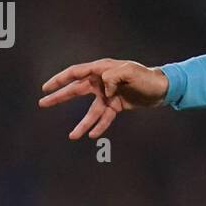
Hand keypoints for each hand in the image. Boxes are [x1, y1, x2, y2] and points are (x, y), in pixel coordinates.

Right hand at [38, 58, 168, 139]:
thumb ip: (113, 77)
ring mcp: (108, 95)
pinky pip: (105, 118)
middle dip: (59, 97)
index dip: (59, 79)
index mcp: (102, 69)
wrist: (163, 88)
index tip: (45, 87)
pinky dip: (99, 126)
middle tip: (42, 103)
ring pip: (91, 111)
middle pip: (76, 90)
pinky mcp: (116, 106)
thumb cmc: (146, 77)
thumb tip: (103, 90)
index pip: (75, 73)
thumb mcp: (130, 72)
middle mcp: (102, 82)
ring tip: (72, 136)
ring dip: (82, 123)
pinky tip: (92, 135)